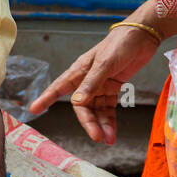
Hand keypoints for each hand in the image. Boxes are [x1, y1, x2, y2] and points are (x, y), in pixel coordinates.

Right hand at [28, 24, 160, 143]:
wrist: (142, 36)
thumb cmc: (120, 44)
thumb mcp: (105, 63)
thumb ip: (92, 83)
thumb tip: (77, 103)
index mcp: (79, 70)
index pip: (59, 87)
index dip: (46, 99)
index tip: (34, 110)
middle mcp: (87, 81)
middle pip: (82, 107)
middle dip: (88, 122)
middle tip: (97, 137)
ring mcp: (100, 86)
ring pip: (96, 111)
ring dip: (101, 125)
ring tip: (108, 140)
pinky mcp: (113, 89)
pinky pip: (108, 109)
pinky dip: (110, 121)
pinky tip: (112, 133)